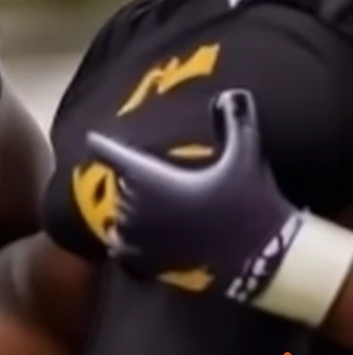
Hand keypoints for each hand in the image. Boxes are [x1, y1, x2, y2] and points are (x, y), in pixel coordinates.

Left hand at [86, 88, 300, 301]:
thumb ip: (236, 121)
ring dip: (130, 207)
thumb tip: (232, 93)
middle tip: (158, 178)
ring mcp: (139, 235)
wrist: (263, 257)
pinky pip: (121, 247)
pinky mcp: (148, 260)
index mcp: (150, 176)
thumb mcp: (245, 155)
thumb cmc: (249, 201)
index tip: (91, 138)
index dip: (101, 145)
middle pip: (121, 182)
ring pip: (120, 212)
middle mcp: (136, 204)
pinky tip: (134, 236)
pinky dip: (124, 239)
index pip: (111, 153)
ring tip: (153, 206)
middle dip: (133, 178)